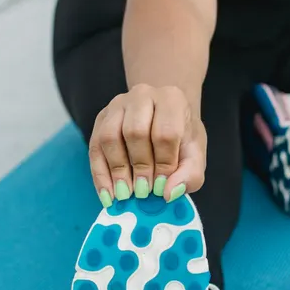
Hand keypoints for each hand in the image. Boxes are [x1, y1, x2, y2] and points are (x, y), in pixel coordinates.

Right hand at [88, 84, 205, 207]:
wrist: (165, 118)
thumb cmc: (181, 137)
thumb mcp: (195, 154)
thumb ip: (190, 174)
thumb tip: (169, 193)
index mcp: (171, 99)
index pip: (166, 132)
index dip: (164, 163)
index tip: (162, 188)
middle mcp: (143, 95)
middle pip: (135, 131)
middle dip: (139, 167)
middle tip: (143, 192)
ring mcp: (118, 104)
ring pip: (110, 136)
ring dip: (117, 170)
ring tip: (125, 194)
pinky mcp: (102, 118)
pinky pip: (95, 146)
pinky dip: (100, 174)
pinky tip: (108, 194)